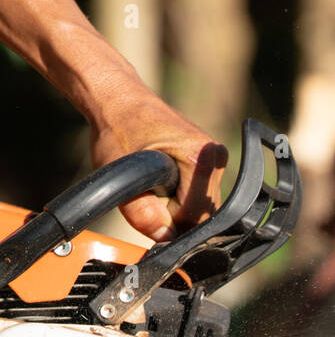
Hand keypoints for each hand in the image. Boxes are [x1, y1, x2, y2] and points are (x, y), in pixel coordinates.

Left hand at [90, 89, 227, 242]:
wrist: (118, 98)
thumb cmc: (117, 127)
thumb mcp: (120, 177)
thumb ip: (142, 214)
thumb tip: (165, 238)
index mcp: (201, 158)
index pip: (194, 217)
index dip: (168, 221)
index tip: (146, 205)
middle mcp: (216, 157)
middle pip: (202, 215)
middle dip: (174, 215)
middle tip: (148, 191)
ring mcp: (216, 158)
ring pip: (202, 208)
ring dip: (177, 206)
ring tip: (155, 181)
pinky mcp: (211, 161)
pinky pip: (200, 196)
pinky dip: (181, 196)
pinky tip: (164, 177)